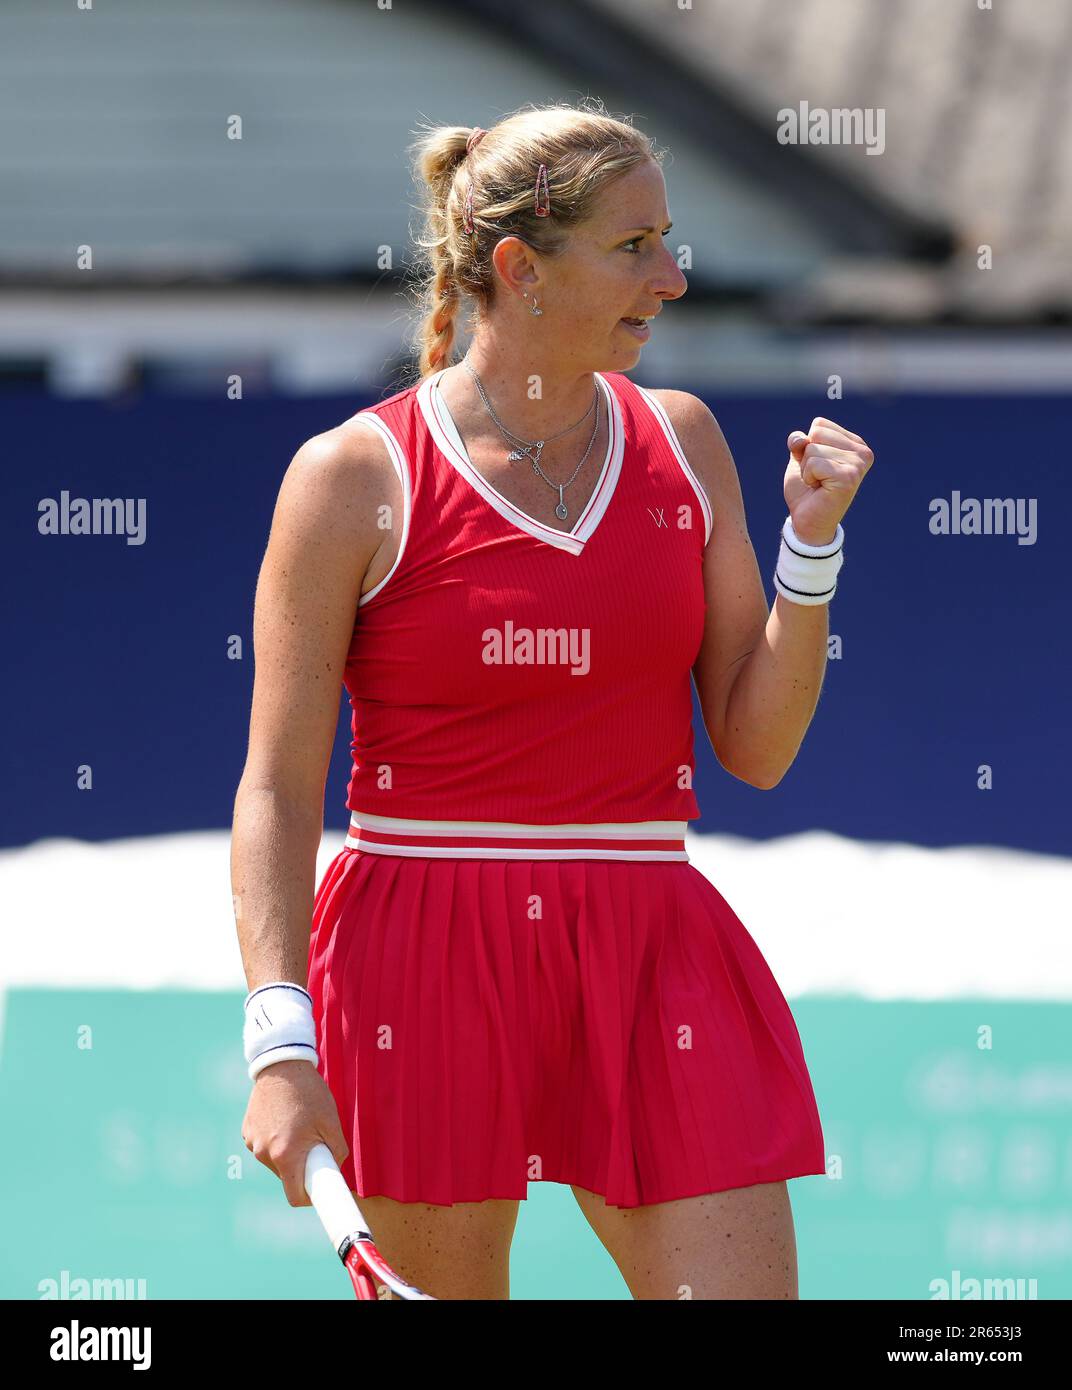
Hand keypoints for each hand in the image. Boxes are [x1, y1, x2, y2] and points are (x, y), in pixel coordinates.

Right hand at [241, 1060, 349, 1206]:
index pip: (295, 1196)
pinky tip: (284, 1117)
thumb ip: (336, 1152)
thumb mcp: (331, 1122)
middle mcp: (264, 1153)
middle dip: (300, 1167)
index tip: (319, 1191)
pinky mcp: (247, 1131)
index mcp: (285, 1155)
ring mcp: (252, 1142)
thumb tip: (334, 1169)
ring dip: (287, 1152)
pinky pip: (264, 1145)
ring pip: (274, 1160)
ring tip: (298, 1125)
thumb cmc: (309, 1093)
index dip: (309, 1197)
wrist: (282, 1064)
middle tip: (314, 1144)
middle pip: (286, 1176)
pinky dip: (275, 1139)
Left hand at [784, 417, 874, 545]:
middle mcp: (862, 451)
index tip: (817, 467)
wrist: (807, 521)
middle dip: (807, 457)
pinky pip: (814, 463)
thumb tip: (799, 440)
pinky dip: (809, 477)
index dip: (808, 446)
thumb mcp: (800, 458)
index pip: (819, 425)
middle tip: (817, 477)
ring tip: (819, 484)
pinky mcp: (849, 477)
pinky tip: (819, 489)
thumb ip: (800, 442)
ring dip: (807, 469)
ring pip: (813, 449)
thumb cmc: (806, 490)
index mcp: (855, 443)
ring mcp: (858, 464)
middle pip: (816, 434)